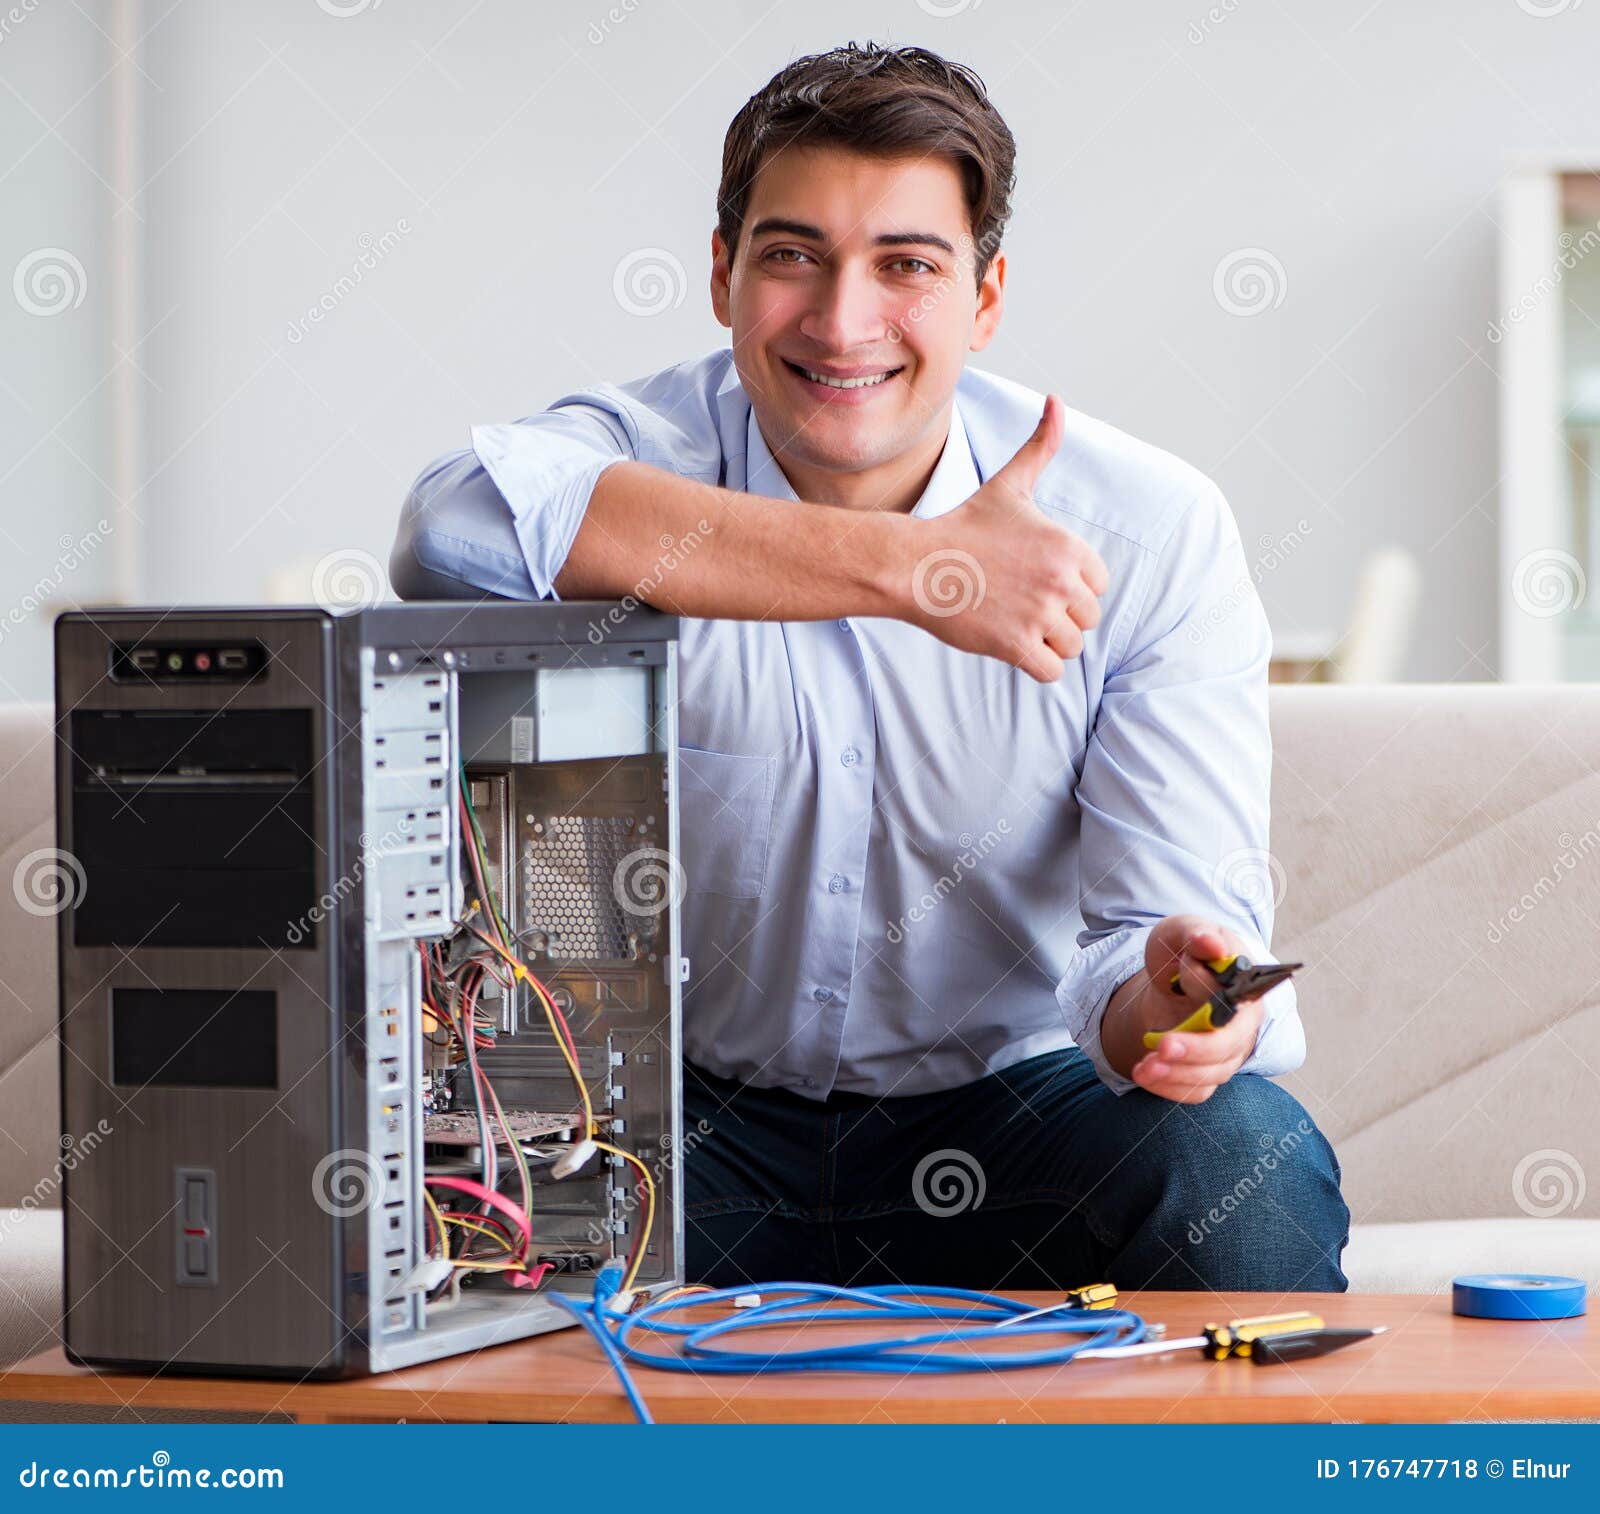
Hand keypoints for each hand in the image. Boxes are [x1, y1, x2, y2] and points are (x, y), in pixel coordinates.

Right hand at [897, 395, 1108, 682]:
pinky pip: (1051, 671)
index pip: (1097, 584)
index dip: (1070, 585)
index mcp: (1068, 547)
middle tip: (1020, 602)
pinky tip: (1009, 643)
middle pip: (1087, 618)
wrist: (915, 564)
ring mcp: (1039, 616)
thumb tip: (1056, 401)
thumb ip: (1041, 446)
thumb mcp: (1009, 485)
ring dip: (1047, 642)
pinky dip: (1035, 665)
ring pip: (1071, 646)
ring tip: (1014, 622)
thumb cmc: (964, 526)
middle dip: (1059, 616)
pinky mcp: (1016, 646)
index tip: (1034, 578)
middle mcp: (1061, 582)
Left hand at [1131, 914, 1262, 1104]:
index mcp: (1243, 987)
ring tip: (1143, 1067)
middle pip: (1229, 1046)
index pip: (1240, 1003)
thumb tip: (1212, 944)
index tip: (1185, 994)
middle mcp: (1242, 1023)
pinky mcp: (1209, 1070)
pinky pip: (1196, 1090)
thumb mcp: (1179, 933)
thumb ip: (1194, 934)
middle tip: (1163, 1046)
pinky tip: (1145, 1074)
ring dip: (1176, 1074)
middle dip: (1196, 1049)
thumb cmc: (1181, 953)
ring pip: (1212, 1074)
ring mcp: (1228, 1051)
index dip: (1217, 1007)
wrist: (1169, 980)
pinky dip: (1169, 1087)